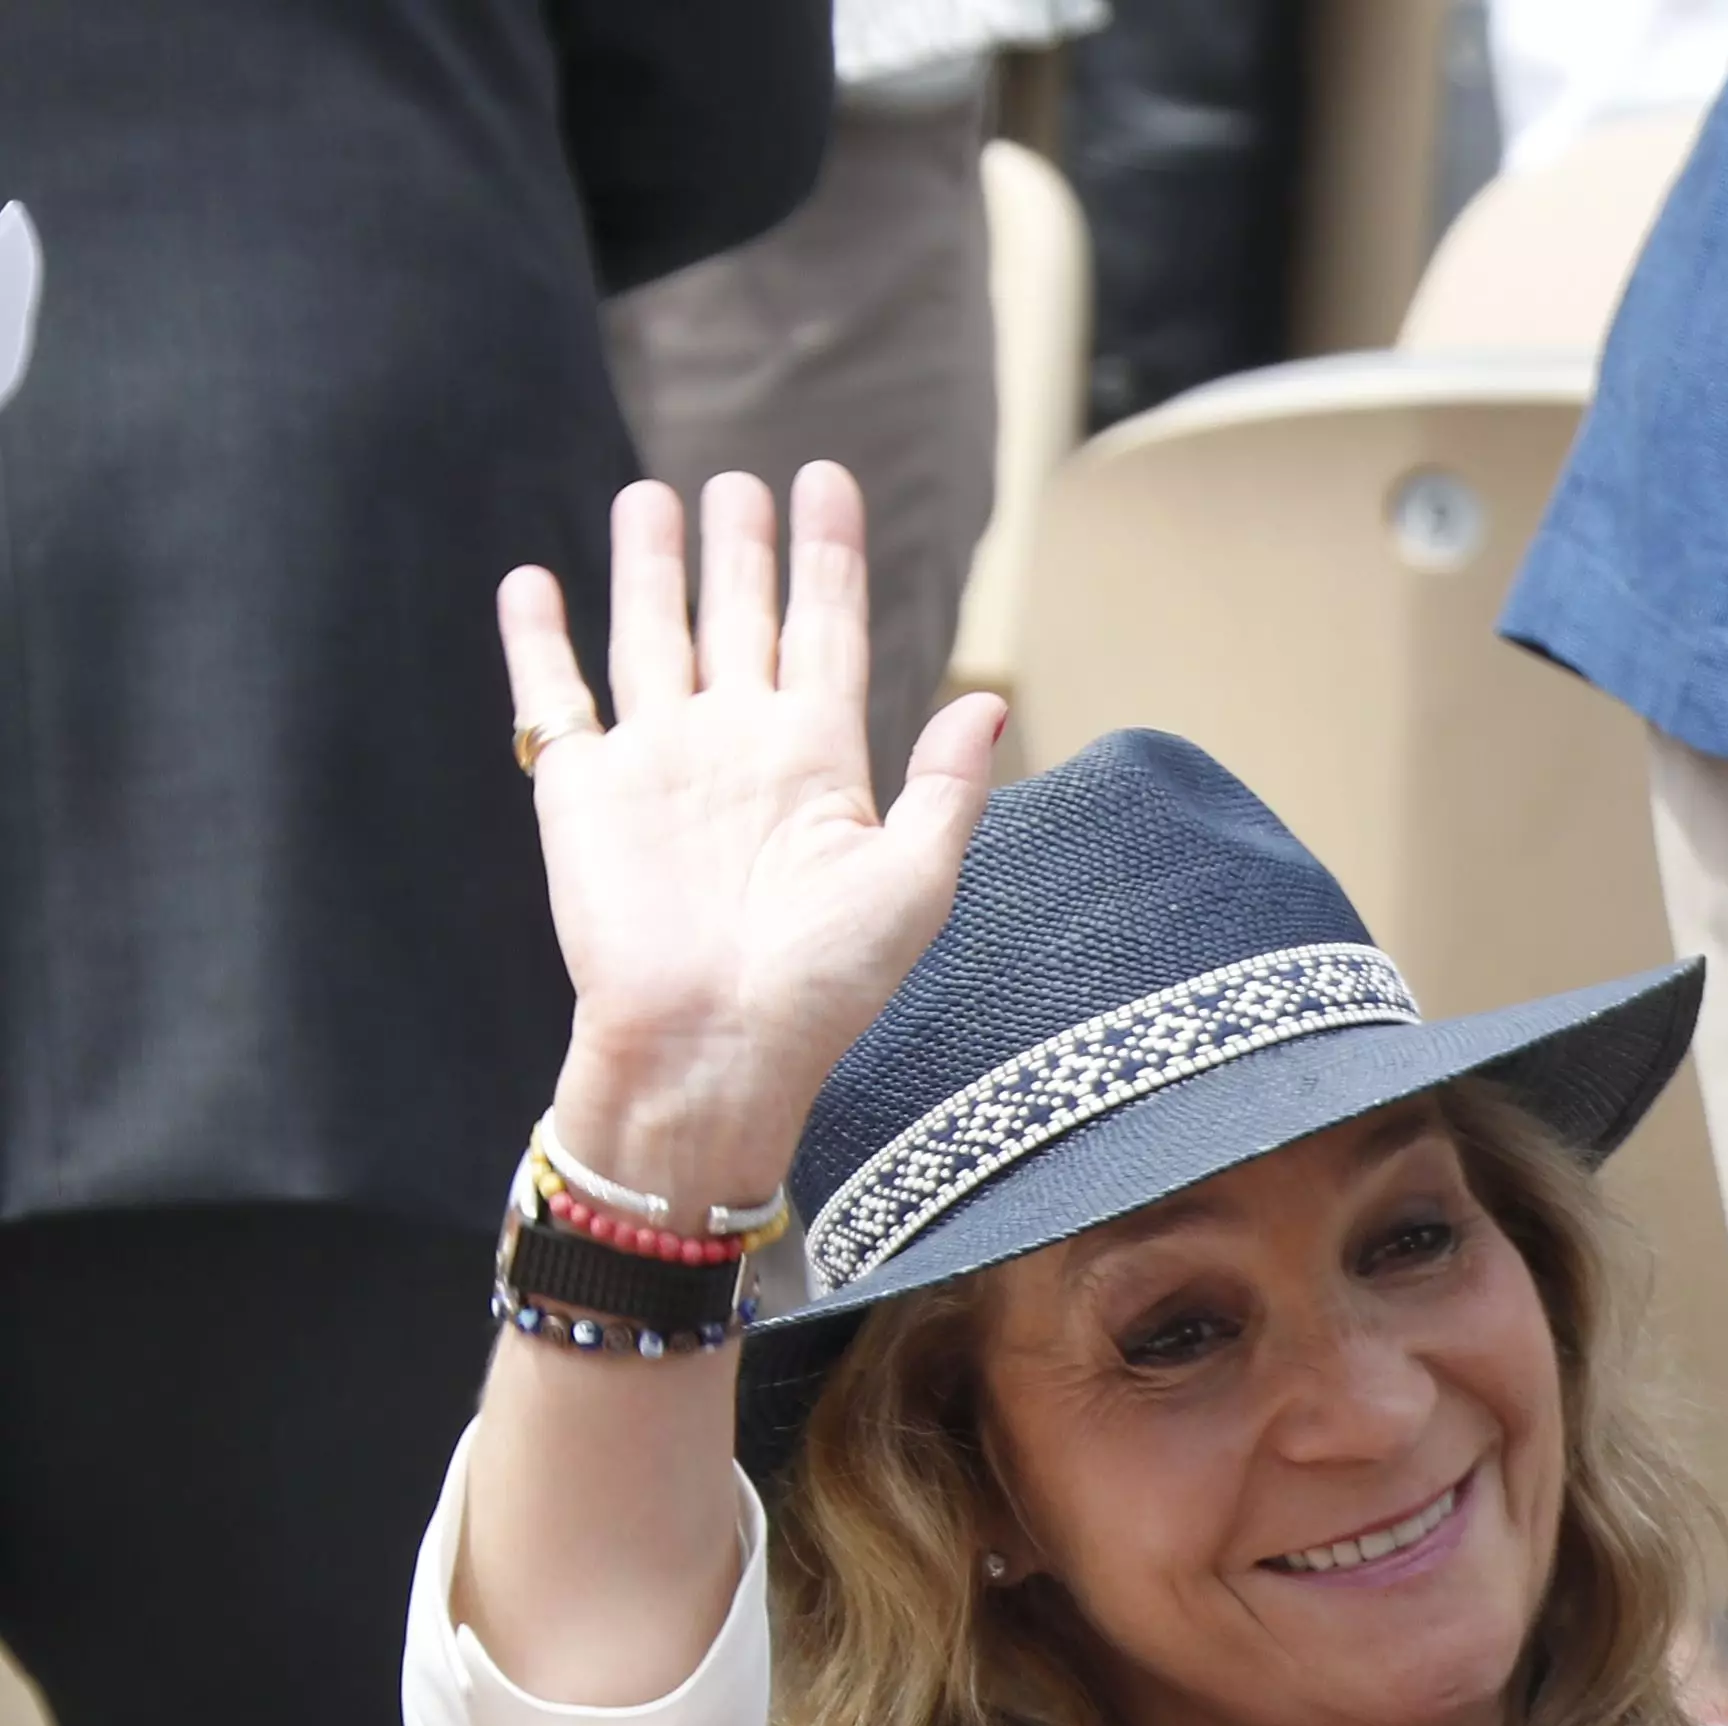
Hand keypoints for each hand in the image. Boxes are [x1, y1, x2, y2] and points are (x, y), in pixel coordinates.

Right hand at [495, 464, 1001, 1209]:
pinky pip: (554, 695)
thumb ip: (945, 785)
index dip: (829, 557)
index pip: (827, 631)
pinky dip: (539, 638)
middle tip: (744, 477)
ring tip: (657, 495)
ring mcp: (657, 761)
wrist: (714, 1045)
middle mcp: (737, 746)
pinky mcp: (580, 787)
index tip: (828, 480)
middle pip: (741, 619)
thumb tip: (990, 698)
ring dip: (655, 568)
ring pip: (653, 635)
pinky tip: (536, 580)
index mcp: (819, 760)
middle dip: (743, 548)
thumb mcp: (914, 881)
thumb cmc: (824, 982)